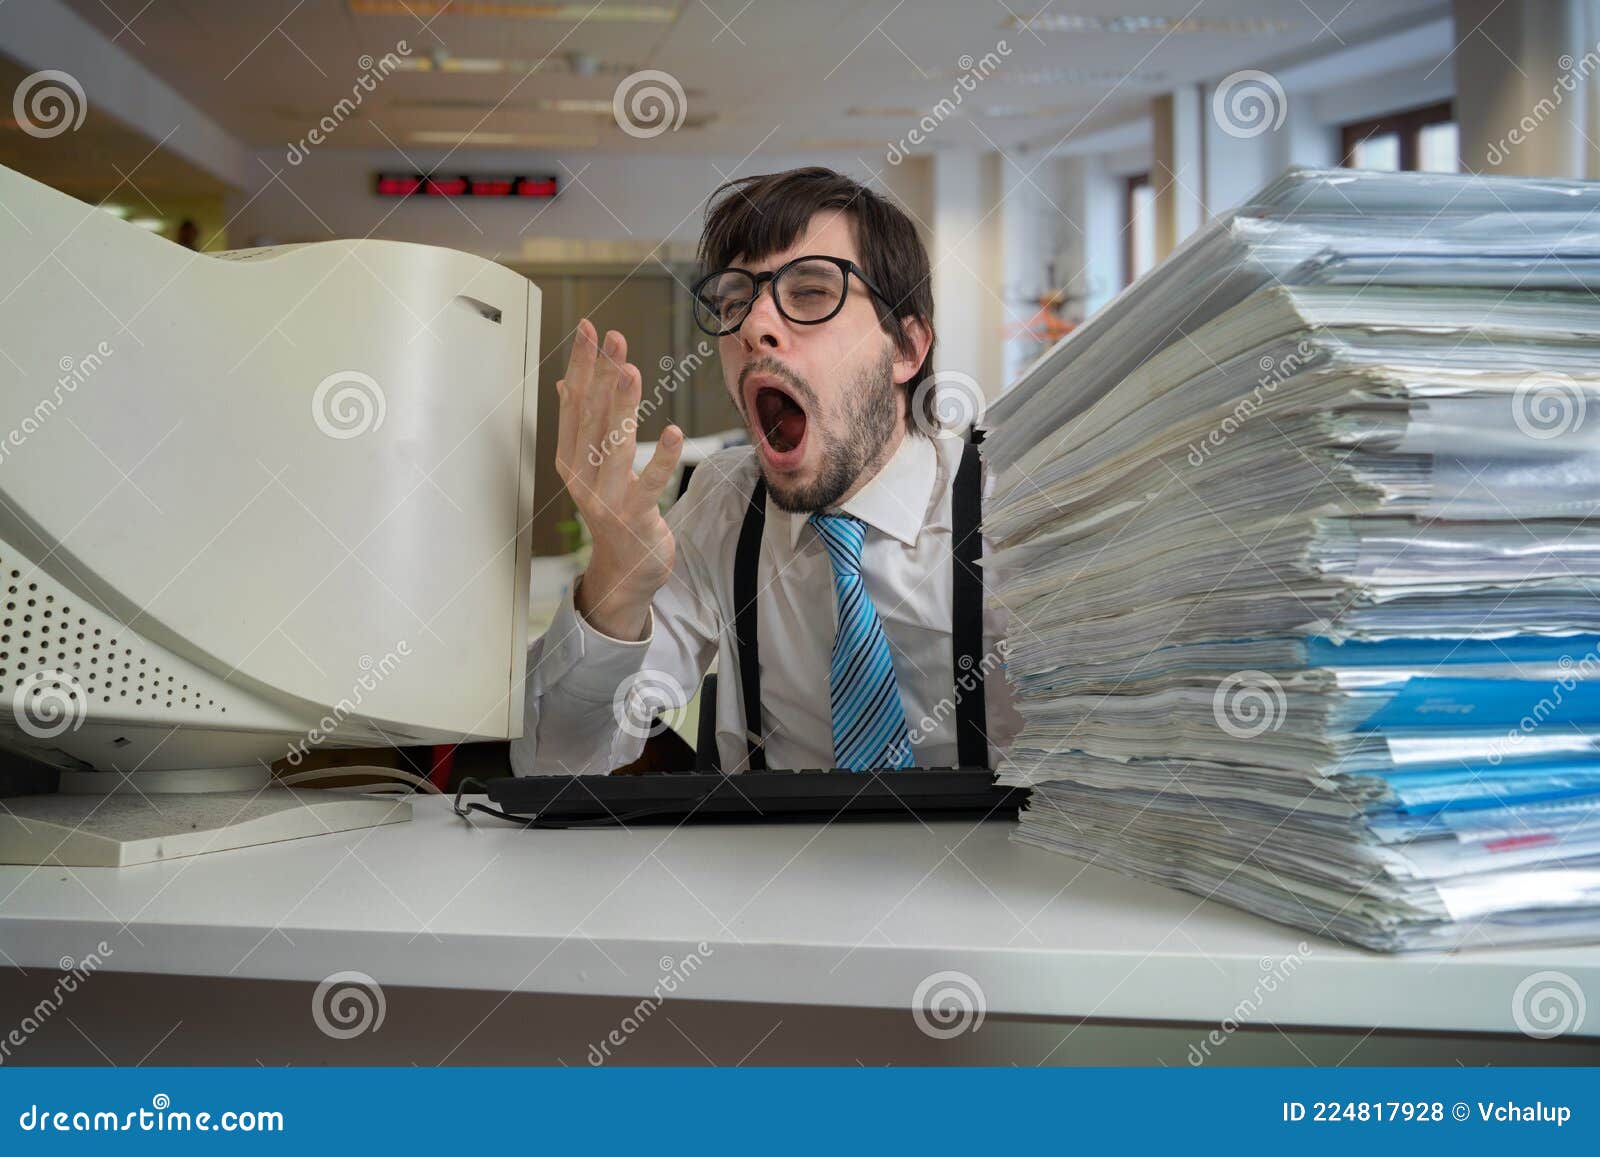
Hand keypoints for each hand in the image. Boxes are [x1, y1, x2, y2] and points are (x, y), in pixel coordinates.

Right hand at [554, 319, 683, 640]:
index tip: (590, 330)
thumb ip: (582, 425)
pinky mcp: (634, 516)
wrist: (627, 570)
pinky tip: (673, 433)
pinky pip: (649, 483)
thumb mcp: (592, 467)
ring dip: (622, 407)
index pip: (575, 404)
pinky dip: (661, 459)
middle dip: (602, 375)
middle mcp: (582, 476)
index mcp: (571, 459)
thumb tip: (566, 383)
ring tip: (631, 371)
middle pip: (592, 418)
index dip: (582, 366)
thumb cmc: (615, 510)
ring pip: (614, 445)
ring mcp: (606, 498)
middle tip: (613, 338)